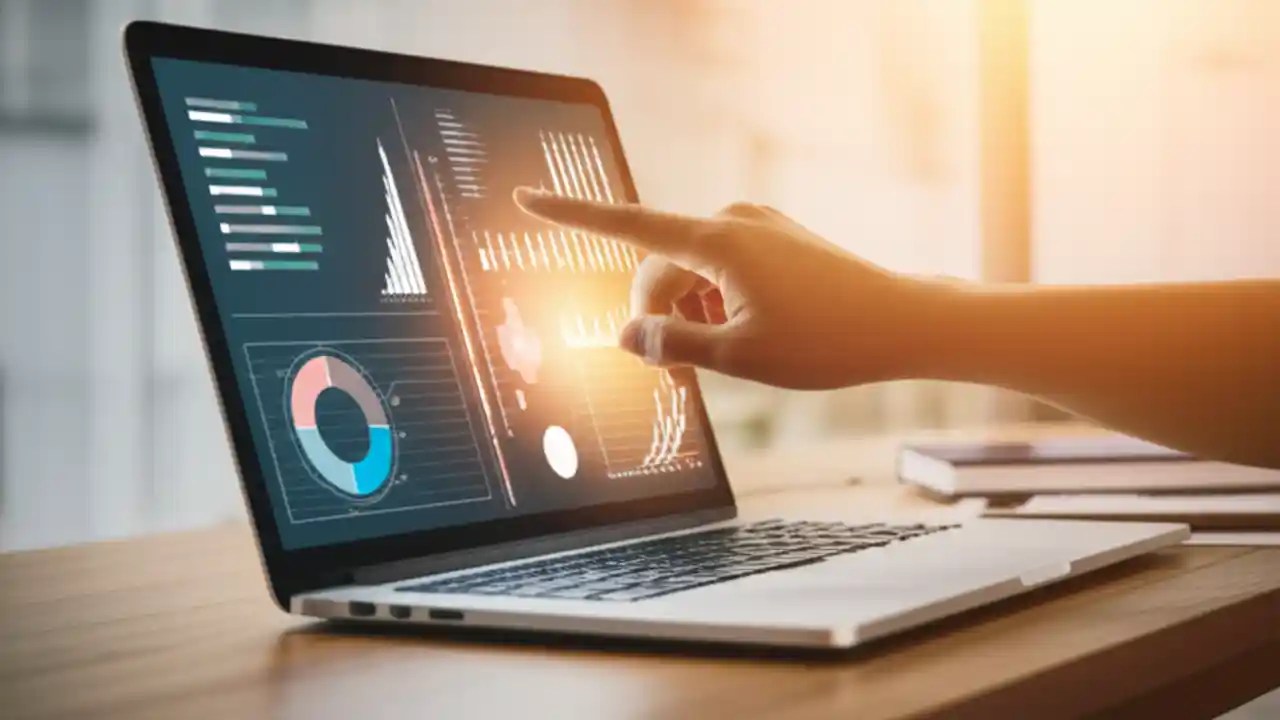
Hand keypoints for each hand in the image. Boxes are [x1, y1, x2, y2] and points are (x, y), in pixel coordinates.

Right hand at [515, 190, 946, 389]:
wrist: (902, 322)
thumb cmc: (826, 341)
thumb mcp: (738, 355)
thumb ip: (672, 344)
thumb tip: (625, 337)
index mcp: (718, 241)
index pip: (628, 227)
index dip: (571, 218)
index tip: (527, 200)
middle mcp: (732, 220)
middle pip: (659, 267)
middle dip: (658, 314)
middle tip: (681, 369)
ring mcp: (756, 226)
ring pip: (690, 270)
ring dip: (690, 312)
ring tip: (725, 354)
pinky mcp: (774, 238)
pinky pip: (720, 266)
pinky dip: (715, 300)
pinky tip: (744, 333)